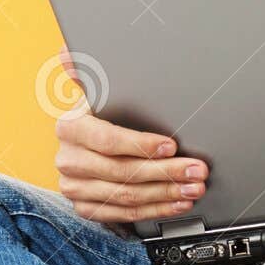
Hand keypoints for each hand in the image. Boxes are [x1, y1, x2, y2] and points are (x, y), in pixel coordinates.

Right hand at [54, 49, 207, 224]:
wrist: (85, 137)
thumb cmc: (103, 106)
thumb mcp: (99, 85)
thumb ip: (89, 68)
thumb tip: (71, 50)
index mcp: (70, 126)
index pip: (108, 140)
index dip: (141, 145)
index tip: (171, 145)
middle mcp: (69, 160)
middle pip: (122, 172)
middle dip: (166, 172)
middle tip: (196, 170)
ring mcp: (75, 187)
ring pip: (126, 196)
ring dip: (165, 193)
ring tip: (194, 187)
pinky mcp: (86, 206)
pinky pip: (123, 214)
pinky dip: (155, 209)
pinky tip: (177, 202)